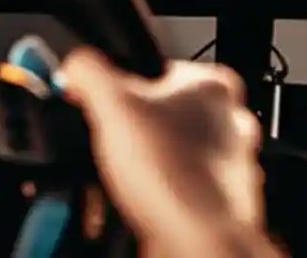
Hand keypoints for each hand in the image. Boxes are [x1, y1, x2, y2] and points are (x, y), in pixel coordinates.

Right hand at [60, 48, 274, 256]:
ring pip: (169, 155)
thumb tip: (77, 65)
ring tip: (124, 178)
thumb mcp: (112, 105)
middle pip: (160, 115)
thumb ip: (89, 72)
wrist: (198, 241)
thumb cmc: (176, 175)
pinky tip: (139, 201)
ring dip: (141, 167)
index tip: (103, 104)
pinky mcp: (219, 200)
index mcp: (212, 85)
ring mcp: (228, 164)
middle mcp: (229, 121)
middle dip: (130, 133)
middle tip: (112, 145)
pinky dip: (154, 195)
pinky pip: (176, 188)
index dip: (121, 87)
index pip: (156, 69)